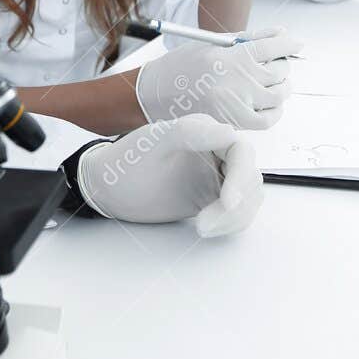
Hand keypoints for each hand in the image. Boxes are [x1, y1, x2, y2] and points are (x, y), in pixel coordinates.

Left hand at [75, 114, 263, 236]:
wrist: (108, 189)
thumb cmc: (125, 163)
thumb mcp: (154, 144)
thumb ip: (190, 133)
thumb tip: (229, 132)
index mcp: (205, 131)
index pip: (241, 151)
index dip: (241, 177)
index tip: (229, 201)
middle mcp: (216, 151)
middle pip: (250, 177)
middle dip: (236, 204)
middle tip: (205, 223)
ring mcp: (216, 175)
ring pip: (249, 198)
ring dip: (233, 217)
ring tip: (202, 226)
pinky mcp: (212, 197)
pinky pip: (237, 212)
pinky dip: (230, 224)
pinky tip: (206, 227)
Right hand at [134, 28, 299, 130]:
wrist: (153, 95)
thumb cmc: (181, 66)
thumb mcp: (212, 44)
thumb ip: (249, 39)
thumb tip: (281, 35)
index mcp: (228, 56)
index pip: (272, 47)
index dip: (288, 44)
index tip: (295, 44)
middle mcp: (234, 80)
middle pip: (278, 71)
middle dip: (284, 65)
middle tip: (278, 62)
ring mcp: (235, 104)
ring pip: (277, 95)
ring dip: (282, 87)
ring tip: (275, 83)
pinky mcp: (232, 122)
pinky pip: (267, 119)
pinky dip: (275, 111)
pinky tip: (269, 103)